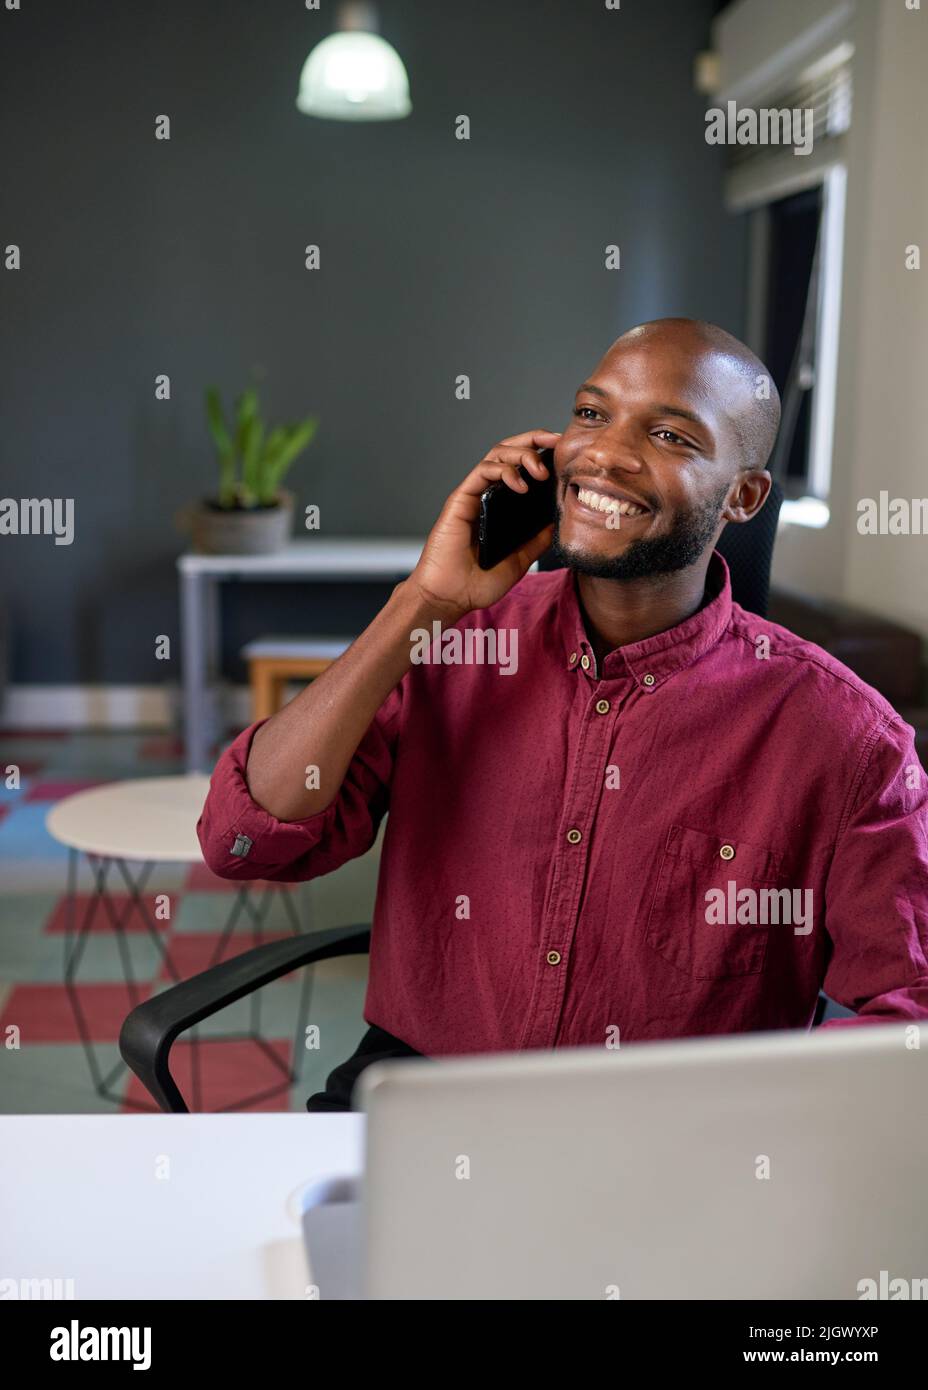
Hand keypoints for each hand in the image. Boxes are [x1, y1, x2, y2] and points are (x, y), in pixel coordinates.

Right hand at [408, 429, 560, 619]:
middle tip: (557, 442)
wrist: (450, 597)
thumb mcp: (520, 560)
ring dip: (521, 454)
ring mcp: (473, 495)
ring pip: (496, 455)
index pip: (521, 466)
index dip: (541, 453)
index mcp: (500, 505)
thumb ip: (537, 539)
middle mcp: (486, 494)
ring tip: (540, 470)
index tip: (563, 451)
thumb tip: (560, 520)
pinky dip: (503, 471)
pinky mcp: (460, 499)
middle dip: (534, 440)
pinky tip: (520, 484)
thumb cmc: (477, 582)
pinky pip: (481, 473)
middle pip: (509, 451)